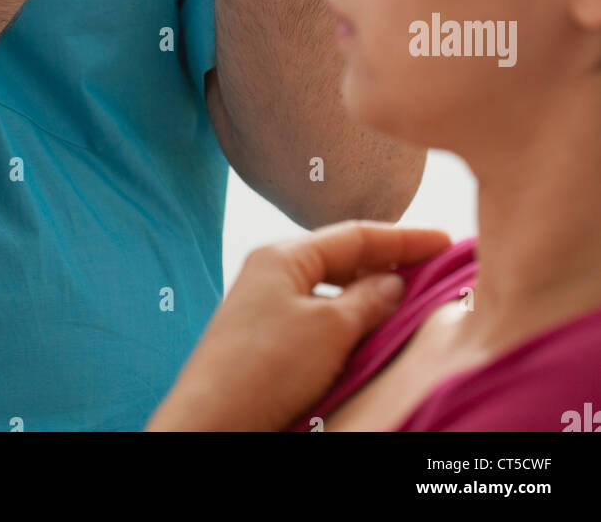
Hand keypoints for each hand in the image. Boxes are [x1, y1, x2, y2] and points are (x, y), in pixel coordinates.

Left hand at [145, 221, 450, 431]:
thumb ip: (368, 300)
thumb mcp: (330, 328)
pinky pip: (319, 319)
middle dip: (386, 263)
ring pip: (330, 291)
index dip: (404, 238)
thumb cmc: (266, 366)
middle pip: (341, 259)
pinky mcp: (266, 341)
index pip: (355, 235)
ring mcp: (266, 307)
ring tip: (407, 301)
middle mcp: (271, 272)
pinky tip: (367, 335)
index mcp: (283, 254)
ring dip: (368, 295)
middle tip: (432, 269)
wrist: (213, 422)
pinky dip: (348, 321)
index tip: (444, 241)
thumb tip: (393, 282)